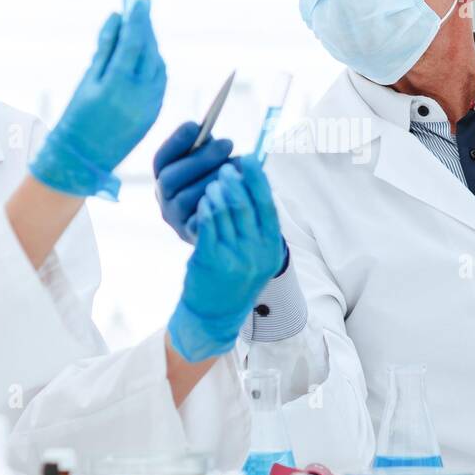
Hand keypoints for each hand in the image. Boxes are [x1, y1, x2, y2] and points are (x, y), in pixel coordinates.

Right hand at [31, 0, 165, 197]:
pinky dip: (155, 64)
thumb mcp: (87, 80)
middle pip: (150, 51)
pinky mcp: (155, 113)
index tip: (141, 0)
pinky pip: (160, 81)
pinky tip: (144, 57)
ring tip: (140, 31)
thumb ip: (105, 48)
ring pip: (159, 65)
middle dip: (146, 29)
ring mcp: (151, 106)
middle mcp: (139, 96)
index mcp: (117, 86)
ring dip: (152, 46)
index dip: (139, 19)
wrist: (83, 158)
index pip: (134, 42)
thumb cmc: (77, 117)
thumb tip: (116, 17)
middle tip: (141, 10)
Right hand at [153, 122, 233, 242]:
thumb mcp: (209, 162)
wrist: (228, 223)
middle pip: (170, 179)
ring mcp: (175, 219)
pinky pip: (201, 221)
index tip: (194, 125)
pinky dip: (217, 205)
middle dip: (200, 158)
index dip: (175, 141)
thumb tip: (204, 127)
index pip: (161, 159)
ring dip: (214, 179)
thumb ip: (205, 146)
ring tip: (239, 167)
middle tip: (228, 142)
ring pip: (187, 199)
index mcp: (164, 176)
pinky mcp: (191, 235)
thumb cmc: (218, 182)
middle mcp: (163, 198)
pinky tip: (235, 192)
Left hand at [167, 158, 285, 361]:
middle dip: (234, 181)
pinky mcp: (212, 259)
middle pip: (246, 205)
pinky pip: (208, 224)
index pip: (267, 205)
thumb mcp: (256, 254)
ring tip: (211, 183)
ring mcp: (235, 256)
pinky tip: (203, 201)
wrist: (216, 314)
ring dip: (217, 191)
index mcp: (271, 247)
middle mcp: (256, 252)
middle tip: (224, 168)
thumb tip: (253, 182)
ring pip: (225, 211)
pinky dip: (206, 207)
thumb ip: (257, 224)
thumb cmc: (236, 277)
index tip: (249, 160)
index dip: (258, 180)